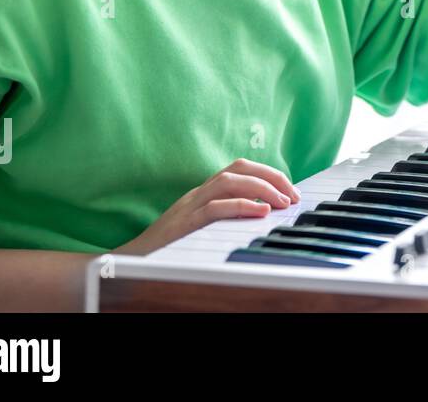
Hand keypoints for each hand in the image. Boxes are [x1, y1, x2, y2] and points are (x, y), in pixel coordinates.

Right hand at [111, 158, 300, 256]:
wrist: (134, 259)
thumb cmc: (171, 245)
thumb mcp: (203, 225)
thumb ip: (227, 215)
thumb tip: (264, 214)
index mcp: (205, 191)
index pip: (240, 168)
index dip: (269, 174)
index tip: (291, 190)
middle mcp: (199, 192)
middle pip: (238, 168)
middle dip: (271, 177)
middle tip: (293, 196)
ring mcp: (190, 206)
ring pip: (228, 182)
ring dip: (261, 189)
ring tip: (282, 203)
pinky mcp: (185, 224)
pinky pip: (214, 208)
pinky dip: (241, 207)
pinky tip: (261, 213)